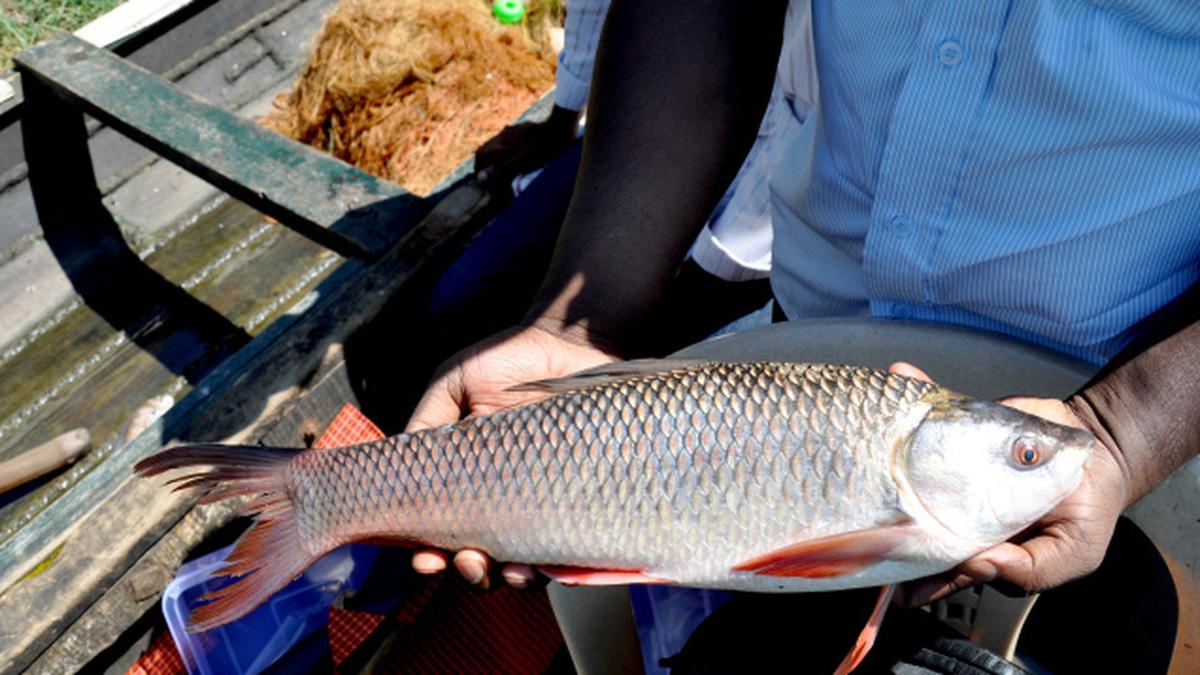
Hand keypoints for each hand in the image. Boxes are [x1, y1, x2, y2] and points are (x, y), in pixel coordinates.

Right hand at [404, 323, 619, 587]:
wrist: (570, 342)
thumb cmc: (507, 360)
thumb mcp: (454, 383)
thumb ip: (428, 421)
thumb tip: (402, 465)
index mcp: (465, 477)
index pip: (441, 529)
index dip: (428, 553)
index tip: (425, 559)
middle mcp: (502, 498)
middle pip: (480, 557)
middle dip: (470, 571)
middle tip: (469, 562)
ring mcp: (543, 501)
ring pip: (523, 562)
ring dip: (510, 579)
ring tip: (511, 573)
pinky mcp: (584, 498)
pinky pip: (571, 544)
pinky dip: (559, 565)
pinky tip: (549, 564)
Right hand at [474, 105, 580, 186]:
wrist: (560, 128)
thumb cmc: (541, 149)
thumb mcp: (520, 163)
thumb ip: (500, 170)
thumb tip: (481, 178)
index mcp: (501, 143)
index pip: (481, 154)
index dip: (478, 167)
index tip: (480, 179)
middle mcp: (504, 135)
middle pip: (487, 147)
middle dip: (484, 161)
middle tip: (486, 174)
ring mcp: (514, 130)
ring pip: (497, 142)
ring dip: (494, 155)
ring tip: (498, 166)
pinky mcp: (524, 129)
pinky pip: (509, 139)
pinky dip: (505, 149)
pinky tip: (513, 153)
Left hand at [888, 362, 1130, 606]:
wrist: (1098, 451)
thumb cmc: (1085, 511)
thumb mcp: (1073, 552)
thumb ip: (1032, 570)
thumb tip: (982, 565)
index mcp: (976, 547)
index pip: (935, 569)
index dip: (911, 578)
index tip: (891, 584)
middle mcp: (955, 512)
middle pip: (908, 522)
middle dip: (880, 521)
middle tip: (859, 523)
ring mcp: (954, 471)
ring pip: (910, 463)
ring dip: (885, 446)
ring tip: (864, 440)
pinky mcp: (962, 434)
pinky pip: (934, 417)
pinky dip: (914, 391)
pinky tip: (902, 375)